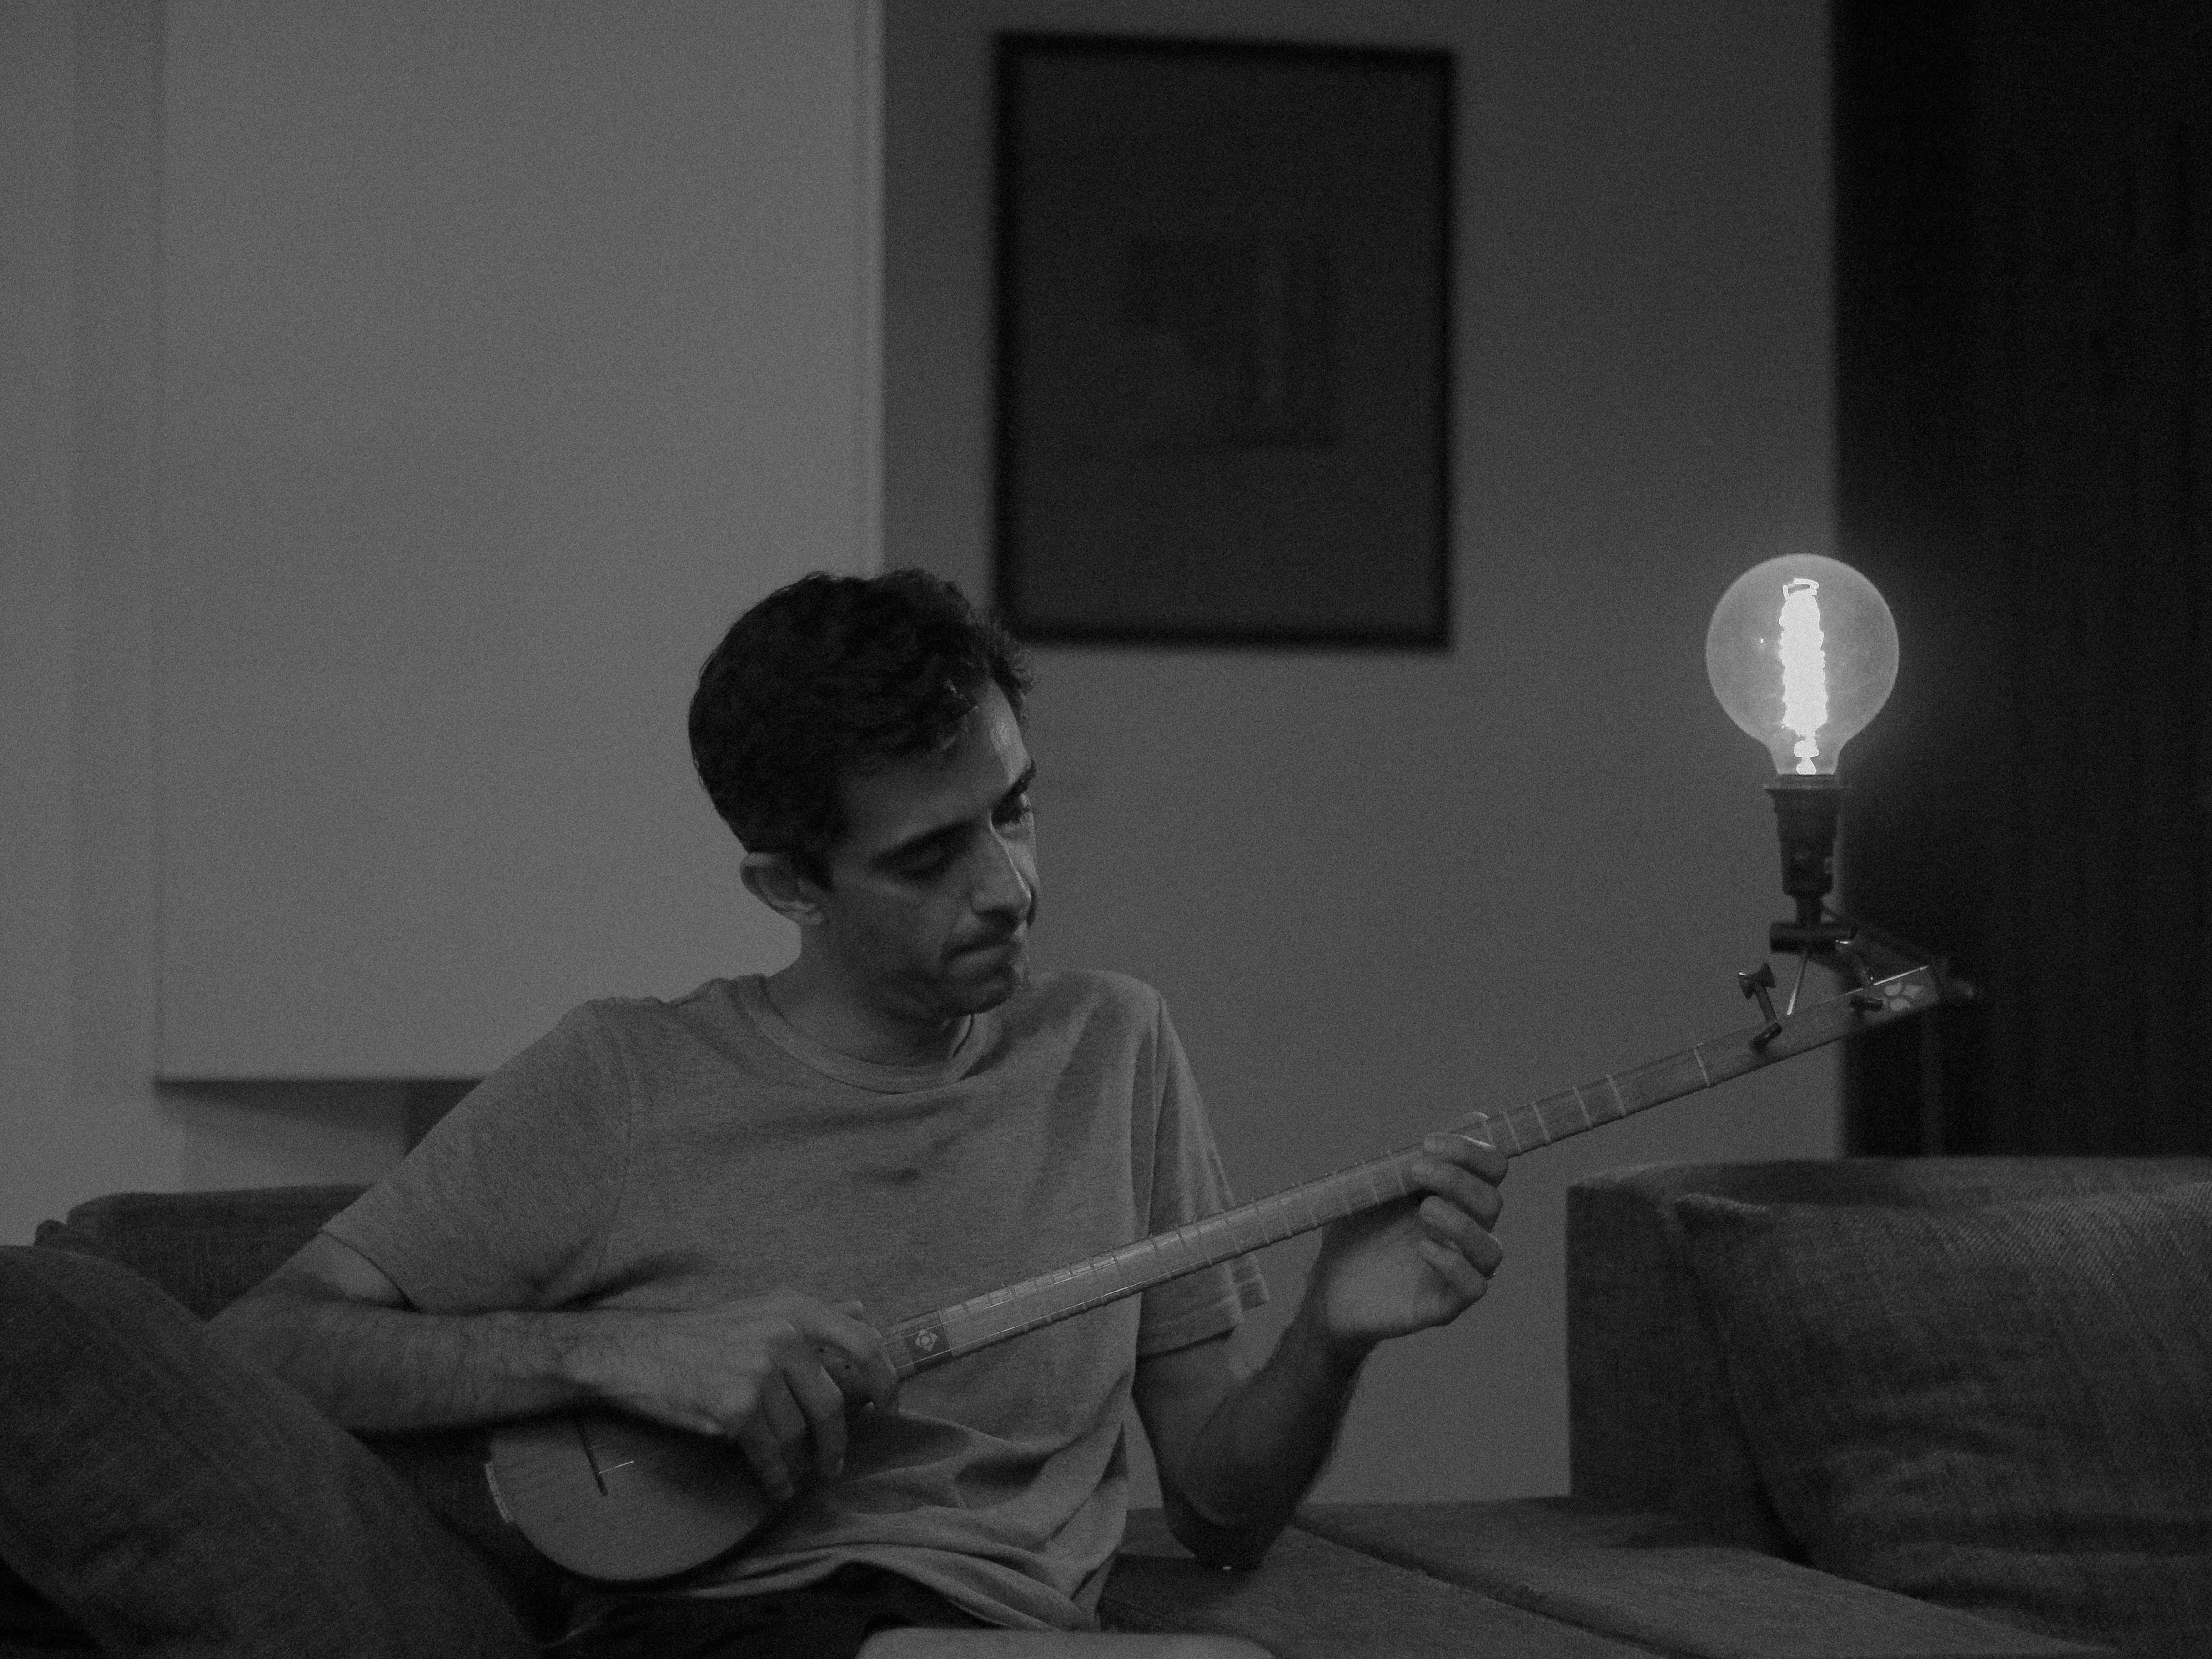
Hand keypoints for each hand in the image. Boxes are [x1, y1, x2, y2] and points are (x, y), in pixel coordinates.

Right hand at [579, 1290, 897, 1502]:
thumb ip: (815, 1314)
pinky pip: (770, 1455)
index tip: (888, 1407)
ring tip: (796, 1470)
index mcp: (796, 1309)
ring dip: (800, 1460)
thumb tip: (862, 1310)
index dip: (885, 1380)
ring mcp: (759, 1373)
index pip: (864, 1343)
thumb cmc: (700, 1332)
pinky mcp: (734, 1409)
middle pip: (831, 1404)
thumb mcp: (762, 1309)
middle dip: (837, 1441)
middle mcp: (783, 1336)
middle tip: (835, 1463)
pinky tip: (777, 1488)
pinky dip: (777, 1478)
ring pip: (798, 1432)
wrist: (636, 1352)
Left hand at [1299, 1132, 1505, 1357]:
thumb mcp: (1370, 1190)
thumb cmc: (1353, 1233)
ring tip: (1424, 1211)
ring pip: (1491, 1248)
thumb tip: (1425, 1130)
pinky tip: (1422, 1249)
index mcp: (1451, 1198)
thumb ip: (1400, 1160)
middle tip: (1417, 1171)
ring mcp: (1457, 1269)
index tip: (1428, 1143)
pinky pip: (1474, 1286)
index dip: (1471, 1150)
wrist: (1328, 1288)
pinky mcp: (1445, 1304)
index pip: (1489, 1169)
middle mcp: (1462, 1232)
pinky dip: (1454, 1263)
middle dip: (1458, 1179)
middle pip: (1492, 1201)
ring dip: (1462, 1223)